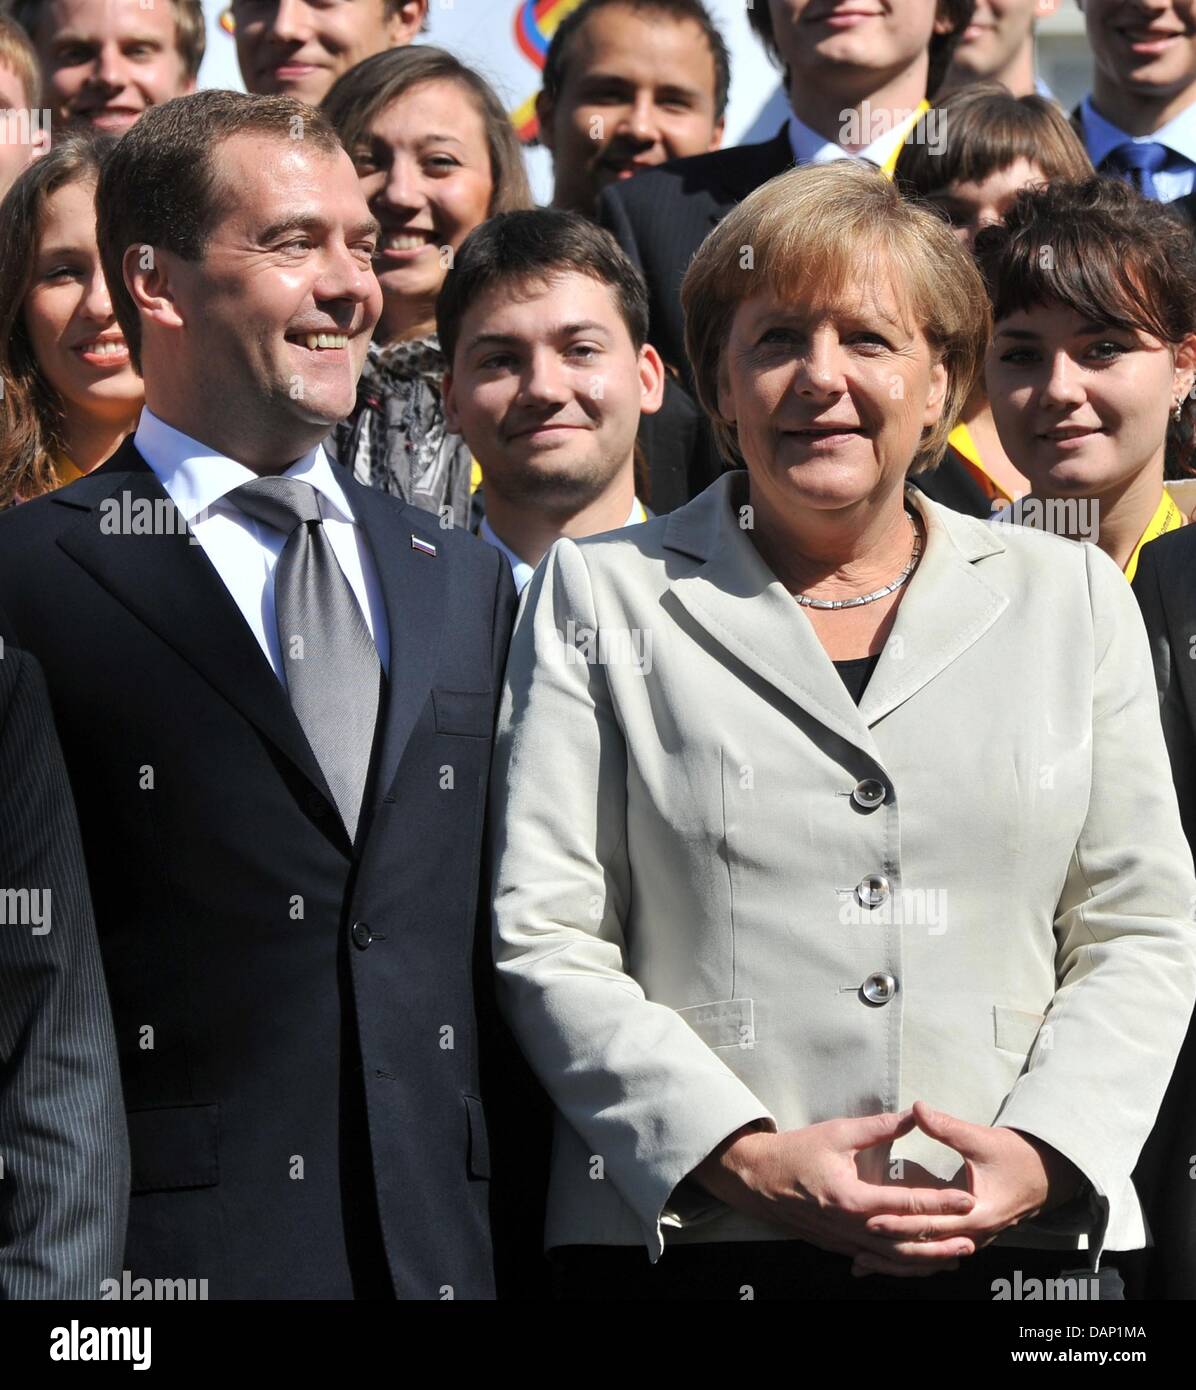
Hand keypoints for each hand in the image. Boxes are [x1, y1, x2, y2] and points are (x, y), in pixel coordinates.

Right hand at [690, 1109, 977, 1275]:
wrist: (761, 1180)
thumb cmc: (798, 1152)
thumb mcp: (837, 1132)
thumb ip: (878, 1127)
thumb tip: (913, 1115)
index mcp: (853, 1198)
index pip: (906, 1203)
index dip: (940, 1202)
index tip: (967, 1200)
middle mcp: (852, 1226)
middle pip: (906, 1240)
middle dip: (941, 1240)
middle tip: (972, 1237)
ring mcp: (845, 1241)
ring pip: (894, 1257)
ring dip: (926, 1259)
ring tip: (956, 1256)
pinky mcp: (840, 1246)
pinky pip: (877, 1260)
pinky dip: (902, 1265)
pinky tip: (920, 1264)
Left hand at [856, 1100, 1082, 1276]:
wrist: (1045, 1173)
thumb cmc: (1014, 1155)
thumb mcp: (980, 1139)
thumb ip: (946, 1127)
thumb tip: (917, 1108)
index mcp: (978, 1213)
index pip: (932, 1223)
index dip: (901, 1221)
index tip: (870, 1218)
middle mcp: (975, 1234)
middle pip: (927, 1246)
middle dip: (892, 1246)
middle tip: (858, 1243)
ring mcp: (973, 1240)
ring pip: (931, 1257)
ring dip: (898, 1261)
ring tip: (863, 1263)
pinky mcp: (969, 1237)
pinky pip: (938, 1254)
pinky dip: (914, 1259)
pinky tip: (889, 1261)